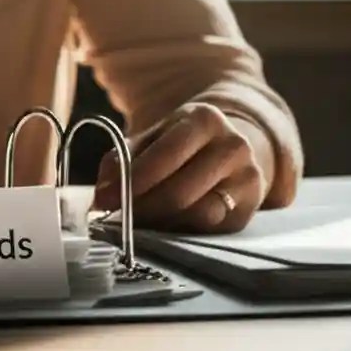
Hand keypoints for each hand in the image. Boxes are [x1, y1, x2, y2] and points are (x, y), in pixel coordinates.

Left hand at [92, 103, 273, 233]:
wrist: (227, 150)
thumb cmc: (180, 145)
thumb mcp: (153, 138)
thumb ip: (123, 159)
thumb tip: (102, 193)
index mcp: (205, 119)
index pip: (165, 155)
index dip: (132, 181)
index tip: (103, 199)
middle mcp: (233, 146)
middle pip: (180, 191)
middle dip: (141, 208)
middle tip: (117, 217)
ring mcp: (247, 179)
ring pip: (198, 214)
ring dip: (160, 223)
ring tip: (138, 221)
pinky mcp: (248, 210)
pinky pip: (210, 229)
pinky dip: (181, 230)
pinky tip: (164, 225)